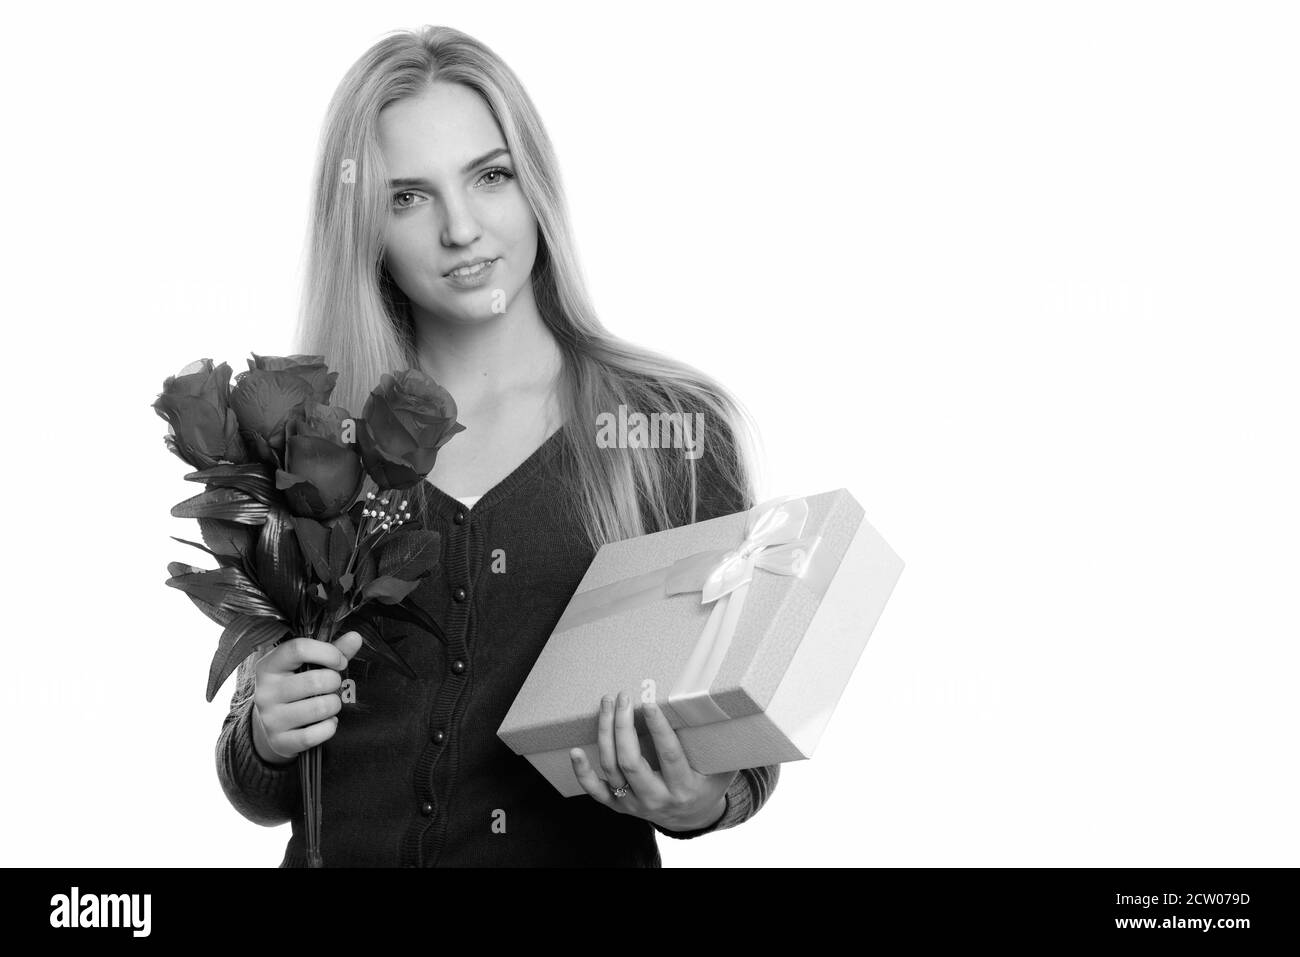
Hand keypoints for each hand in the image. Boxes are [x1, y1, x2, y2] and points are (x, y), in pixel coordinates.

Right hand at [250, 631, 363, 764]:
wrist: (272, 726)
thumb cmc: (297, 687)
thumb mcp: (309, 666)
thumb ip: (333, 651)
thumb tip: (356, 637)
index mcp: (269, 666)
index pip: (298, 649)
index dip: (328, 652)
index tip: (340, 661)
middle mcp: (265, 691)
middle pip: (315, 680)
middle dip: (335, 682)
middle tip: (333, 686)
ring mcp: (270, 718)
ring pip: (320, 708)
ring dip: (334, 705)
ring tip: (329, 704)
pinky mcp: (280, 741)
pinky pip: (316, 734)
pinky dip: (329, 727)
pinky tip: (326, 722)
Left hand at [569, 691, 736, 831]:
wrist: (692, 818)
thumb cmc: (709, 783)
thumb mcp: (723, 767)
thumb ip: (724, 743)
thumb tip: (731, 708)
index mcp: (684, 788)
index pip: (669, 755)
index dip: (658, 728)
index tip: (648, 703)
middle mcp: (657, 799)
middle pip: (632, 762)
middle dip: (623, 726)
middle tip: (622, 697)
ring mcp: (634, 804)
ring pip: (612, 768)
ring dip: (605, 734)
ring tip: (606, 704)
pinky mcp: (619, 806)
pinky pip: (595, 791)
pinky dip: (582, 772)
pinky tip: (574, 751)